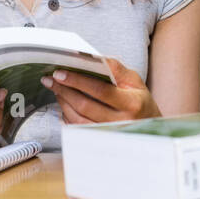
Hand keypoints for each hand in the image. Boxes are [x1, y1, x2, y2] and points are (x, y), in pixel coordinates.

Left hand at [43, 58, 160, 123]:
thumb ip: (115, 69)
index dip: (78, 81)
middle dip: (64, 90)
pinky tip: (63, 106)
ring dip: (63, 103)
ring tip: (57, 90)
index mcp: (131, 103)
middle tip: (51, 80)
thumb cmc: (140, 101)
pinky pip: (77, 130)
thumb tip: (93, 58)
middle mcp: (120, 121)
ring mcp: (109, 134)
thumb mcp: (135, 81)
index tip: (60, 73)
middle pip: (85, 106)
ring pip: (78, 119)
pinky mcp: (100, 141)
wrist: (148, 127)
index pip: (100, 90)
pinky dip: (67, 117)